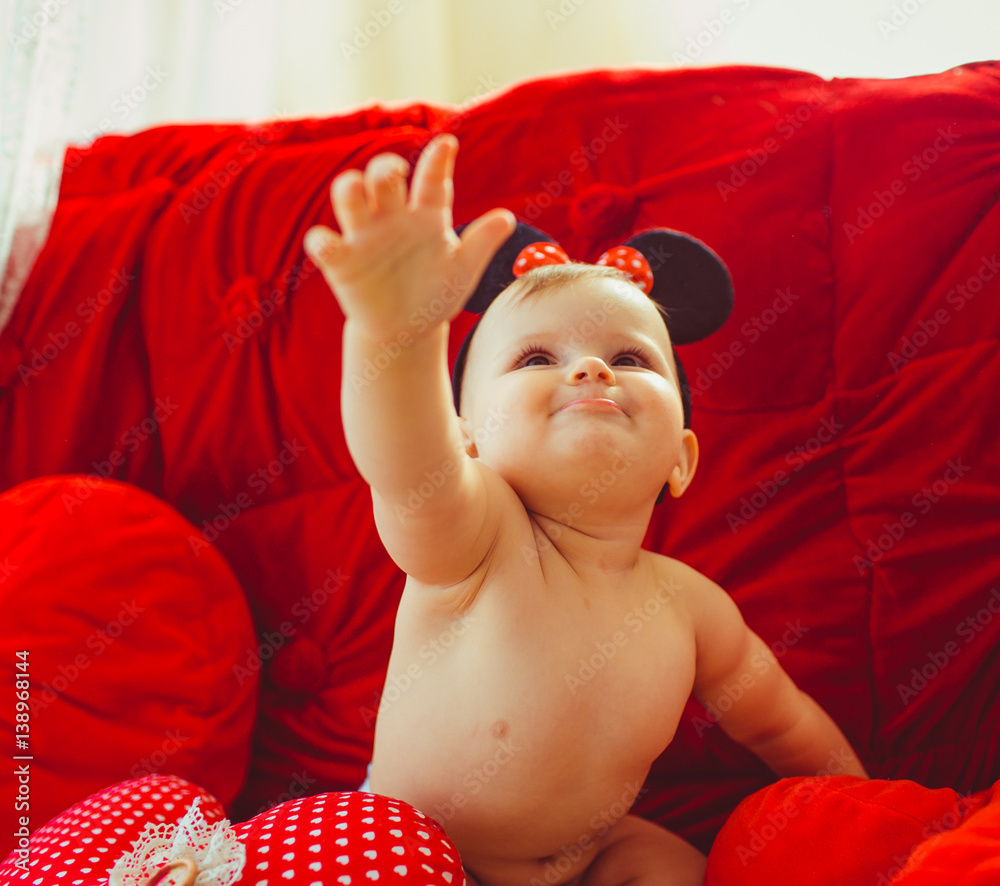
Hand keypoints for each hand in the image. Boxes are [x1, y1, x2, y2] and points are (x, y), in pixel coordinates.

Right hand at [304, 134, 514, 342]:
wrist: (408, 331)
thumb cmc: (436, 293)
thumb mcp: (463, 272)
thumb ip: (482, 244)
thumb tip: (506, 219)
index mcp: (425, 215)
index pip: (431, 181)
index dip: (438, 161)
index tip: (448, 145)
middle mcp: (392, 217)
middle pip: (382, 177)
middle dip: (385, 167)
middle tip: (395, 172)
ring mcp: (364, 237)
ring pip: (349, 195)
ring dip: (349, 188)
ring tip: (357, 191)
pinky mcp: (341, 262)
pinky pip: (323, 243)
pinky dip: (321, 241)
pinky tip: (328, 243)